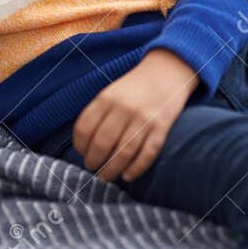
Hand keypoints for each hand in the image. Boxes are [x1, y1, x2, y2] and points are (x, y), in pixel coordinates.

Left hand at [73, 50, 199, 183]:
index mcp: (106, 98)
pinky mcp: (162, 127)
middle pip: (102, 143)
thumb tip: (85, 146)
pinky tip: (127, 176)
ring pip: (123, 153)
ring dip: (112, 170)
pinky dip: (136, 169)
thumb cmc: (135, 87)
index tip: (82, 154)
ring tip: (106, 177)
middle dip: (94, 162)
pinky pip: (147, 154)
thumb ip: (98, 113)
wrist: (168, 71)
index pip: (84, 128)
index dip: (80, 146)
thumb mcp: (111, 92)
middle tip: (93, 168)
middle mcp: (124, 108)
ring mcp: (144, 118)